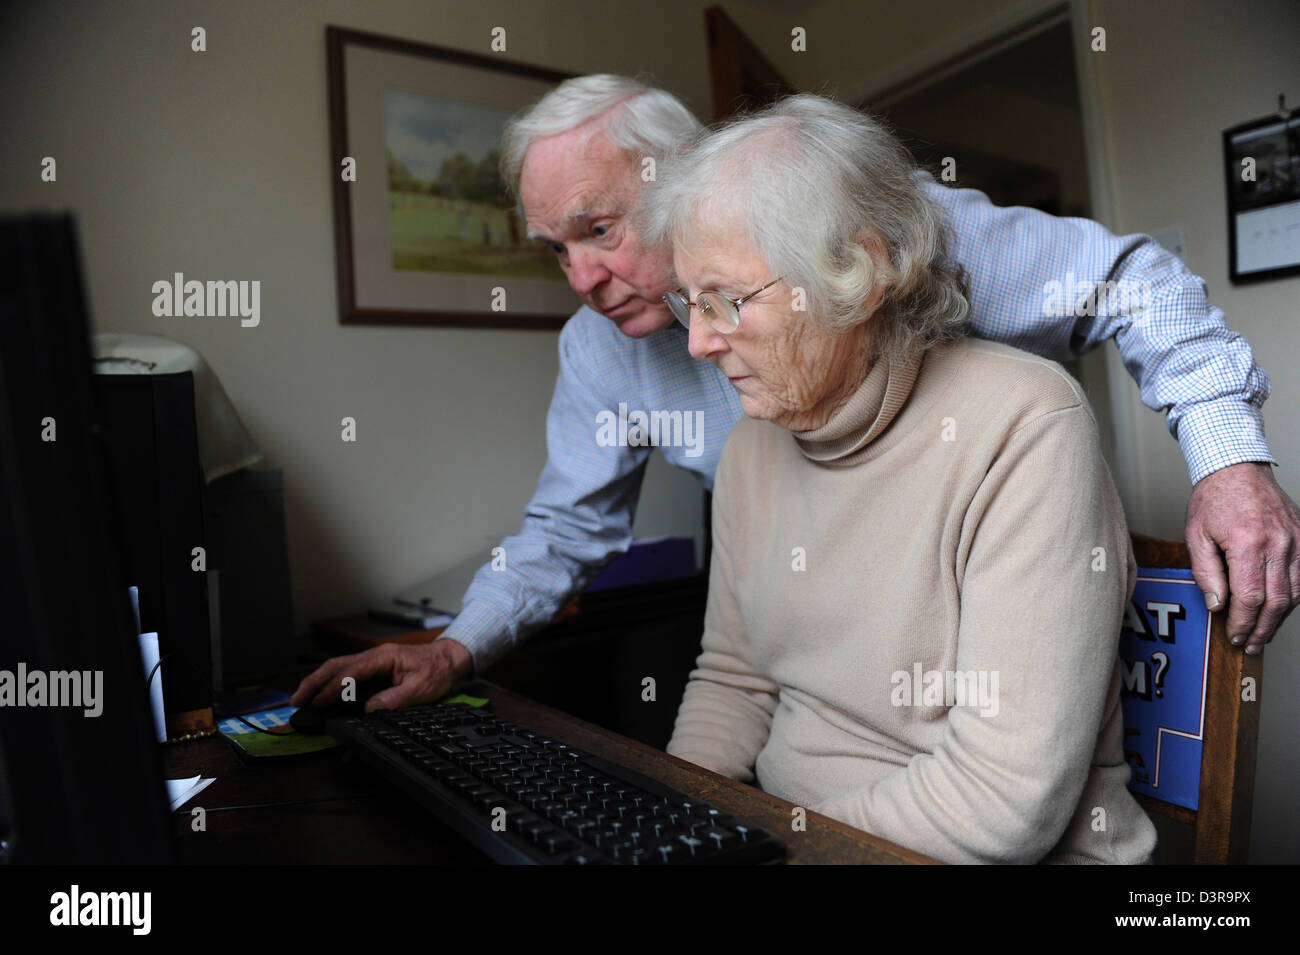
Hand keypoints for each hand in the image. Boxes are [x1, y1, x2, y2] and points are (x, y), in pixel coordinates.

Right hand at [290, 638, 473, 711]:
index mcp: (383, 657)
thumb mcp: (420, 688)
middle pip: (336, 666)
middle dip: (313, 682)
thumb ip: (394, 699)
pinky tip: (323, 691)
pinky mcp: (374, 665)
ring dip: (318, 680)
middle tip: (296, 700)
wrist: (449, 658)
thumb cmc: (437, 670)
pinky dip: (330, 680)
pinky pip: (347, 670)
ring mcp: (373, 659)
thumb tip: (368, 708)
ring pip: (338, 667)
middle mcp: (374, 655)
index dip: (331, 688)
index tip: (318, 703)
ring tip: (302, 696)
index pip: (349, 673)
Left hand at [1185, 462, 1299, 652]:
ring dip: (1280, 619)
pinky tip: (1280, 610)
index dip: (1243, 622)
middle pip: (1277, 601)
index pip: (1250, 597)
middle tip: (1250, 645)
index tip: (1234, 636)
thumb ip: (1206, 572)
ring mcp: (1297, 540)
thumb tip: (1217, 605)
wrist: (1238, 469)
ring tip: (1263, 635)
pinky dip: (1294, 598)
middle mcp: (1278, 543)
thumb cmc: (1214, 500)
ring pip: (1295, 592)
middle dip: (1262, 629)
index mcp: (1248, 543)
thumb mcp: (1196, 535)